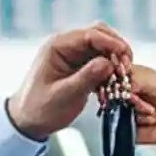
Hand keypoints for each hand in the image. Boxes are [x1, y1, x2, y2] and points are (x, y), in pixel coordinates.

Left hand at [7, 22, 133, 140]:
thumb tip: (108, 63)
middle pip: (100, 35)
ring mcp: (74, 56)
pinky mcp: (81, 67)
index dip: (112, 43)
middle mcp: (67, 46)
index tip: (126, 58)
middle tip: (127, 68)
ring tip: (123, 78)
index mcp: (57, 46)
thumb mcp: (63, 95)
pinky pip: (102, 62)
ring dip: (116, 60)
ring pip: (104, 48)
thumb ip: (86, 78)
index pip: (90, 34)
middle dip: (117, 49)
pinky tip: (115, 84)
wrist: (28, 121)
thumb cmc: (40, 108)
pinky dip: (111, 71)